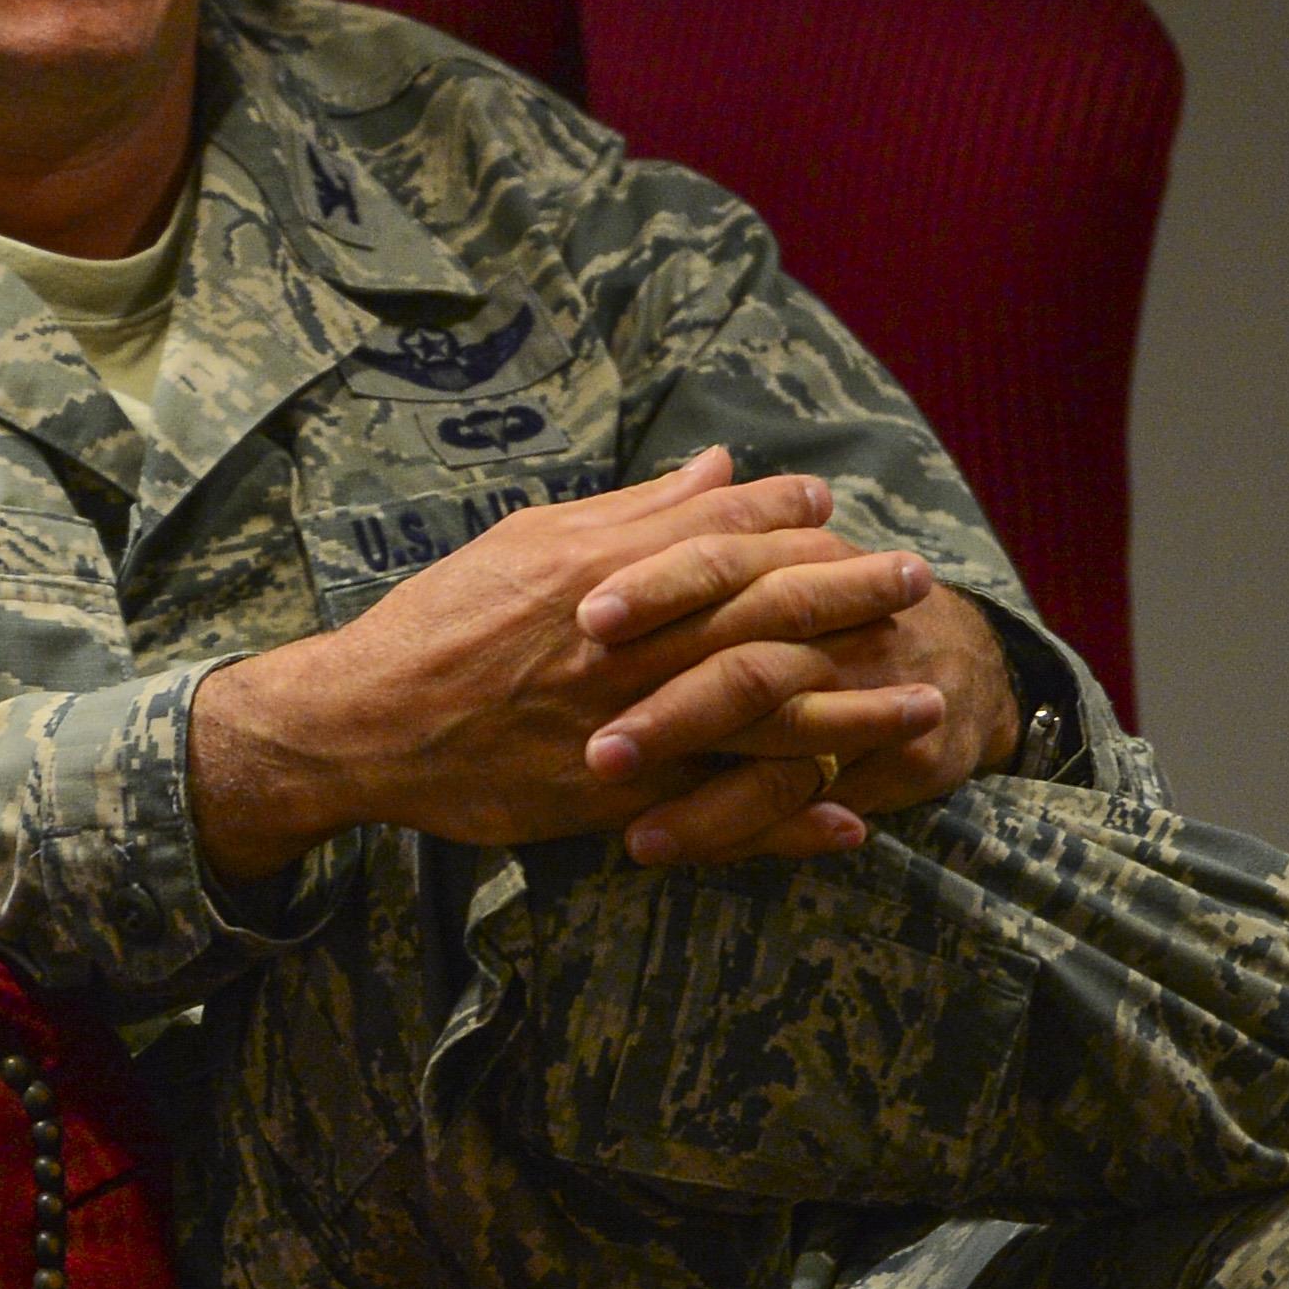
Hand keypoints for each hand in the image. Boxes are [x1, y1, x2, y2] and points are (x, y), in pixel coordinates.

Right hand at [189, 449, 947, 875]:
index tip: (836, 509)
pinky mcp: (615, 796)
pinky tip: (850, 818)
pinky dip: (791, 818)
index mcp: (603, 571)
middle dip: (851, 595)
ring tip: (925, 701)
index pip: (721, 531)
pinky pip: (723, 809)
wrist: (363, 724)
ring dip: (855, 709)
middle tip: (917, 582)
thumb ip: (630, 514)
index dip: (787, 517)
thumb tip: (715, 470)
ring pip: (765, 713)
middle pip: (765, 612)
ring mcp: (627, 722)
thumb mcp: (525, 542)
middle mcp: (627, 641)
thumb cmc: (438, 624)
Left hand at [568, 524, 1023, 861]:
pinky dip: (741, 833)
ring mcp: (866, 702)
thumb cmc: (844, 607)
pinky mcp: (889, 765)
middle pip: (751, 666)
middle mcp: (834, 630)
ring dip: (704, 800)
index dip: (659, 587)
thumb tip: (708, 462)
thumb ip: (736, 519)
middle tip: (596, 753)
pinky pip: (804, 807)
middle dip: (672, 713)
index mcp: (798, 562)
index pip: (724, 564)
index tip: (587, 618)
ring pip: (781, 751)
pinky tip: (675, 851)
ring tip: (631, 835)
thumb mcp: (798, 551)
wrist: (964, 672)